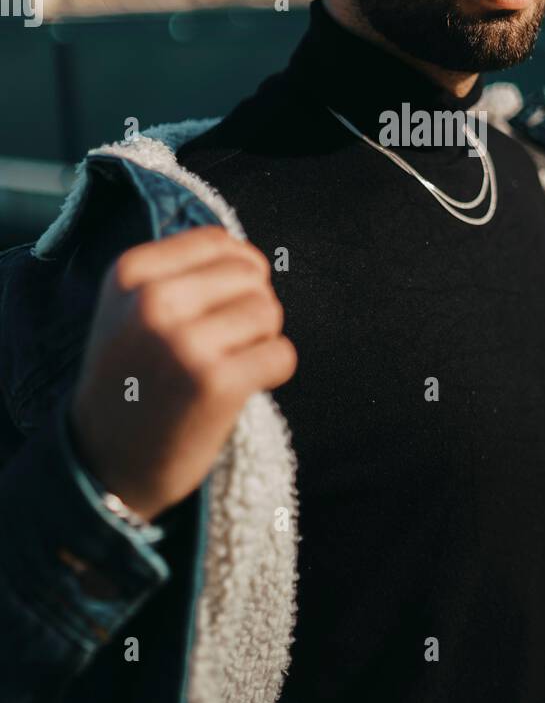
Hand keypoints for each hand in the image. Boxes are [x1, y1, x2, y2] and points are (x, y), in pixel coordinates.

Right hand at [68, 226, 297, 520]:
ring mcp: (186, 343)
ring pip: (268, 311)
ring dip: (262, 338)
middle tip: (228, 340)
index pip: (218, 241)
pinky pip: (281, 354)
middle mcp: (154, 302)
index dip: (236, 270)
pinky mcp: (217, 383)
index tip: (221, 304)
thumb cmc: (131, 378)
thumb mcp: (128, 308)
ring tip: (230, 361)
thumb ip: (180, 273)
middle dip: (252, 304)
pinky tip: (243, 385)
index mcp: (130, 273)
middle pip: (250, 273)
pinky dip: (273, 369)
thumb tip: (250, 258)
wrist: (104, 462)